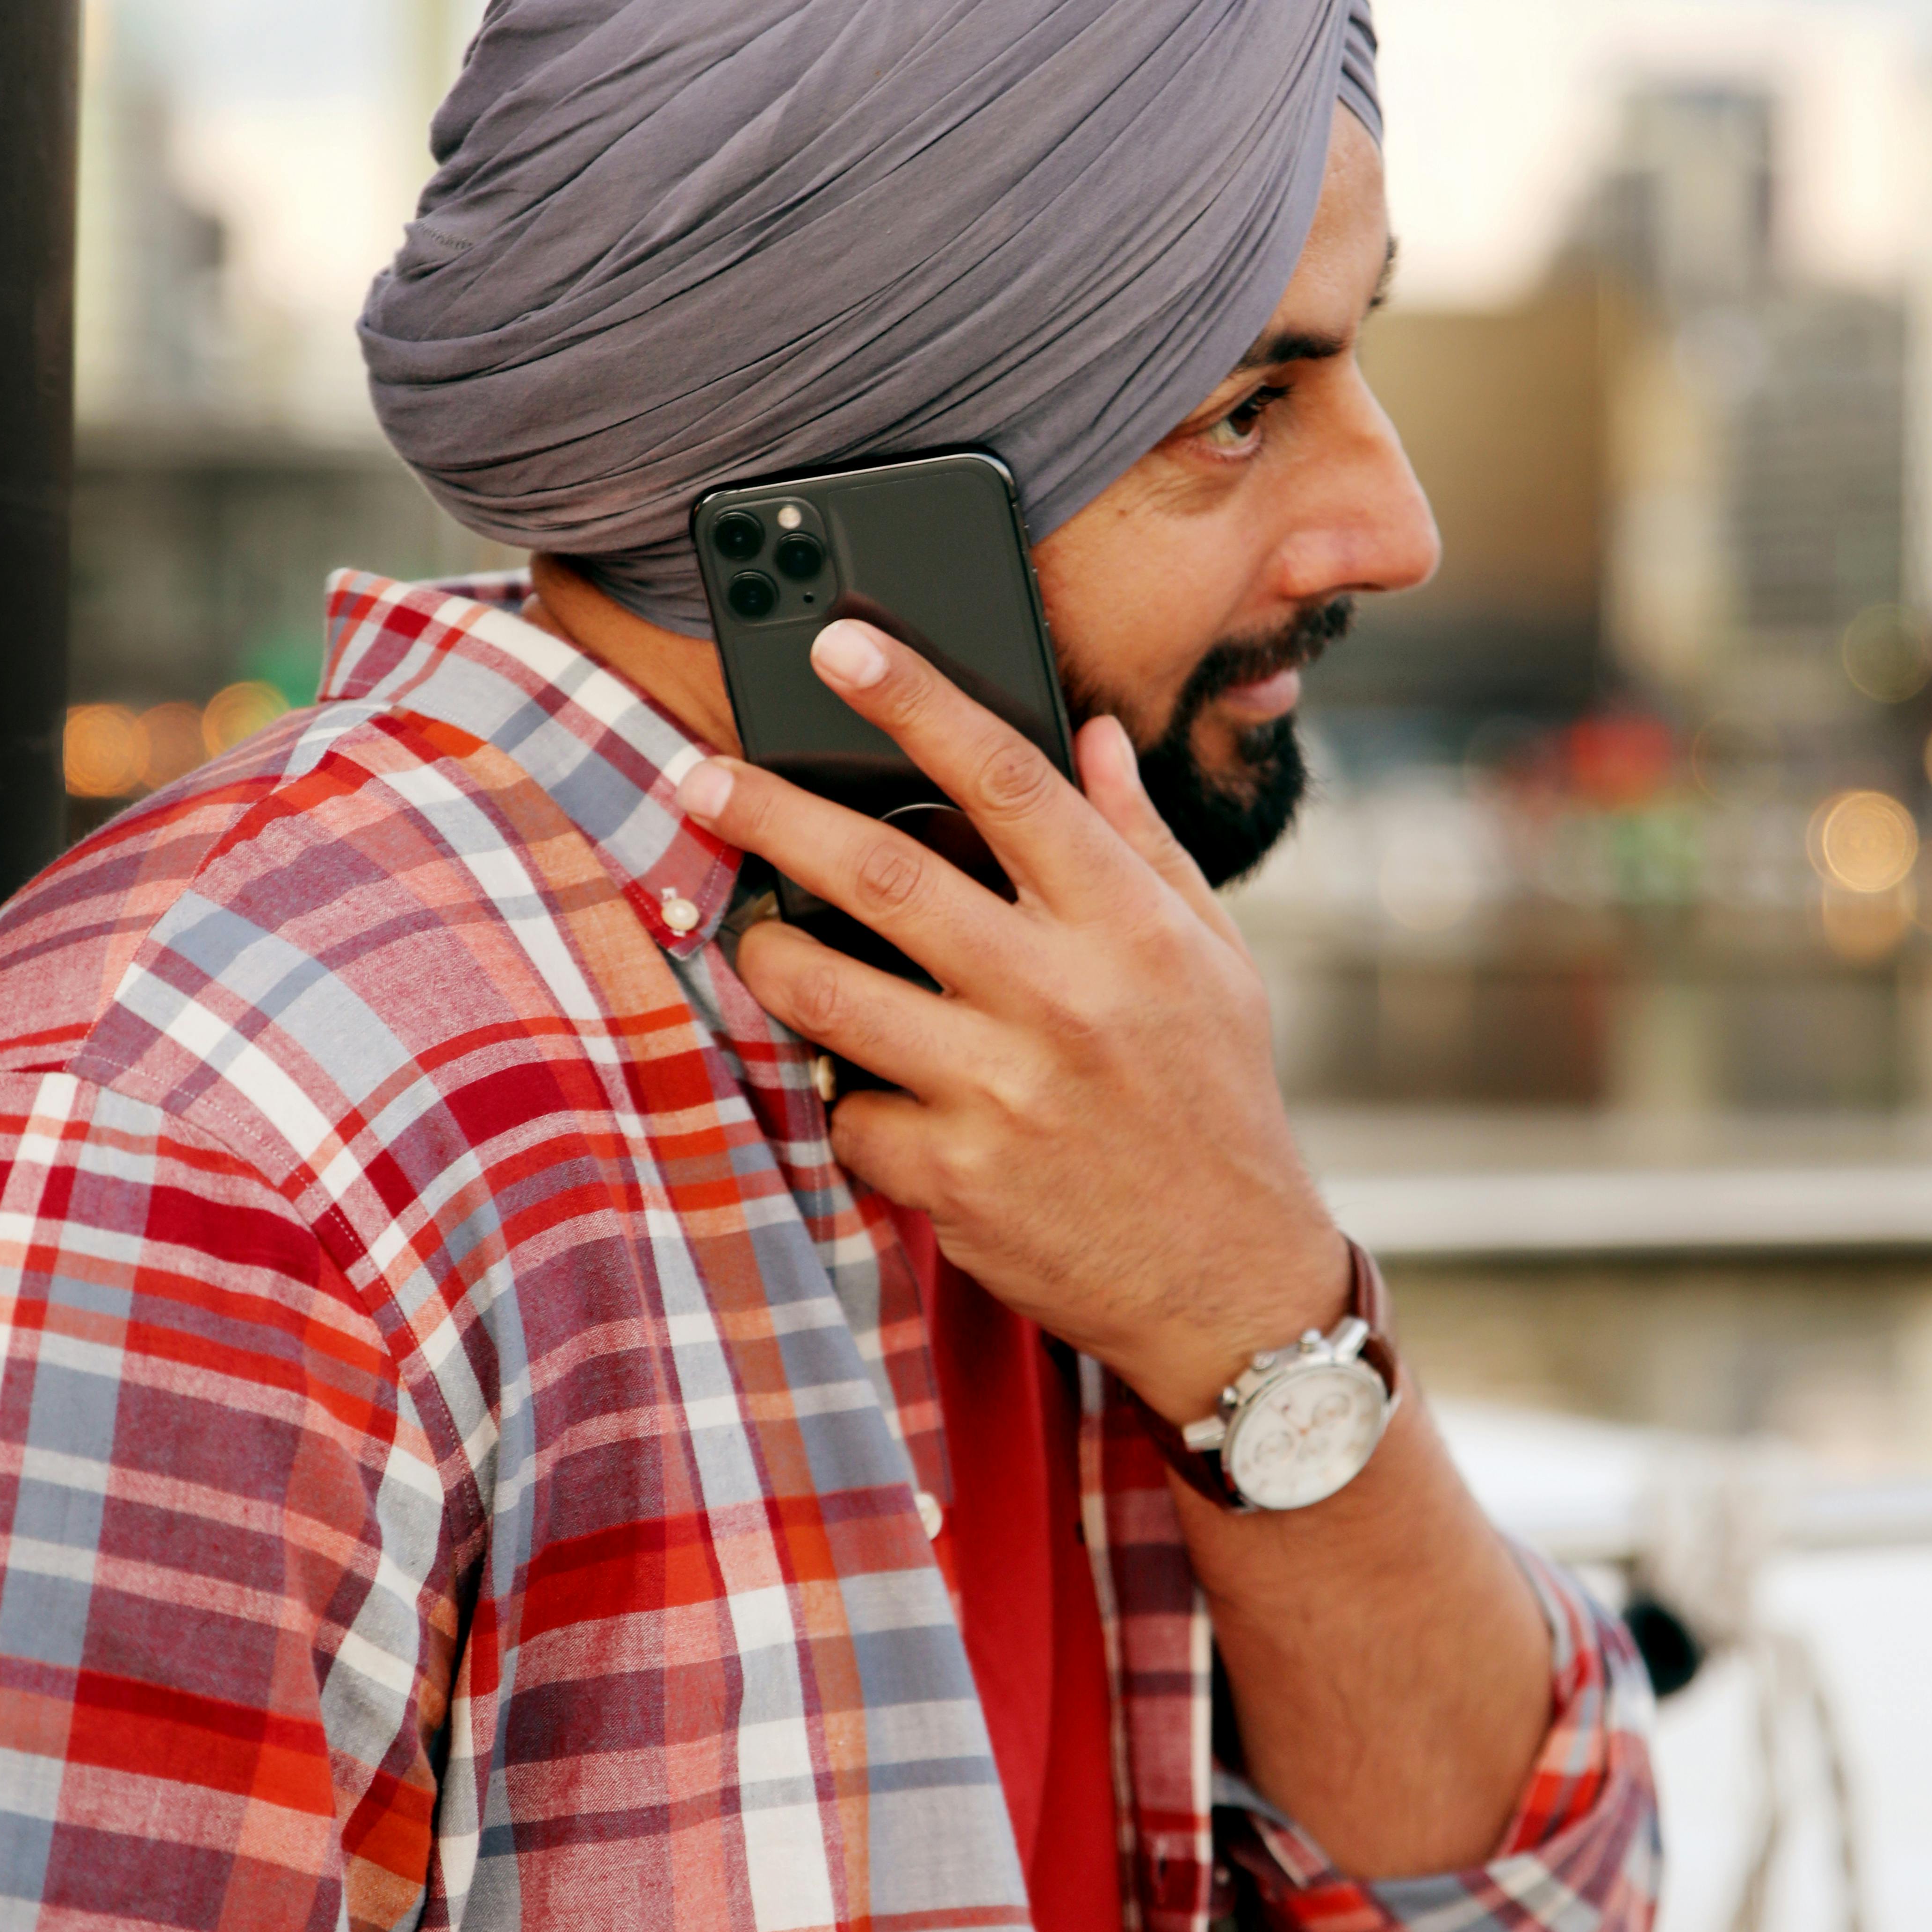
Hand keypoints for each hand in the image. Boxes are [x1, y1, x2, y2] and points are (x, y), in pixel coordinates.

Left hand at [674, 619, 1347, 1422]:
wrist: (1229, 1286)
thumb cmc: (1215, 1102)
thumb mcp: (1214, 959)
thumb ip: (1140, 842)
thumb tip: (1092, 732)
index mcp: (1127, 926)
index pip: (1007, 779)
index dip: (917, 699)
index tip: (842, 645)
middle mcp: (1062, 997)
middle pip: (882, 873)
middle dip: (774, 813)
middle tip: (702, 774)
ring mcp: (1002, 1092)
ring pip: (828, 995)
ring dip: (767, 957)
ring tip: (749, 936)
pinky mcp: (954, 1180)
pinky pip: (849, 1114)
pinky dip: (847, 1100)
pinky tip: (876, 1098)